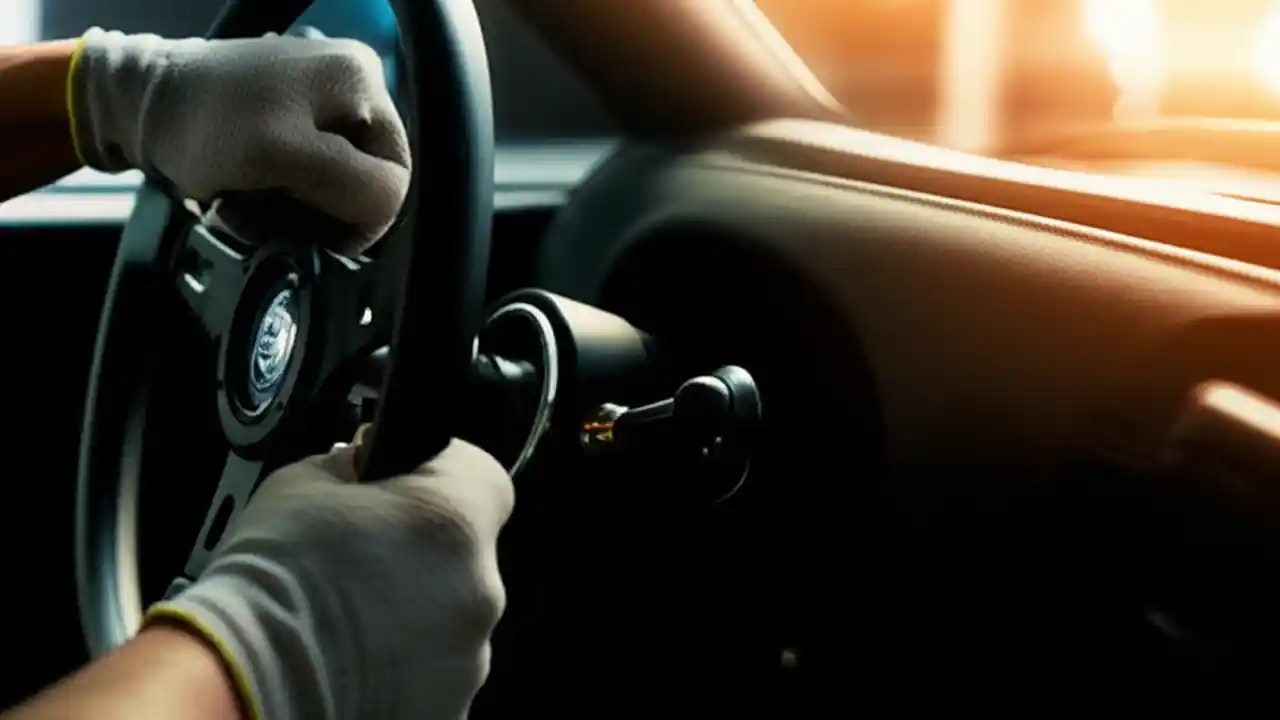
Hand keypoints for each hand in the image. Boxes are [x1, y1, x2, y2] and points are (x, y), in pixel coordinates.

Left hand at [69, 28, 409, 253]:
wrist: (136, 107)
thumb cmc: (202, 124)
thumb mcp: (285, 155)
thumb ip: (355, 185)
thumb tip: (390, 209)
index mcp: (364, 81)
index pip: (397, 174)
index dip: (363, 215)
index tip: (315, 232)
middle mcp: (353, 86)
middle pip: (366, 181)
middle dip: (323, 211)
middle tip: (276, 215)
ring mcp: (321, 103)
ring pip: (337, 185)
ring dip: (299, 210)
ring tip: (257, 206)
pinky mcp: (295, 121)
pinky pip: (310, 177)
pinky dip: (283, 197)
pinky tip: (252, 196)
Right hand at [147, 439, 513, 719]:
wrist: (240, 680)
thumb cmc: (270, 581)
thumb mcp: (303, 481)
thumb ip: (354, 464)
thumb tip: (364, 462)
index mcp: (454, 521)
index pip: (484, 476)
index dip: (443, 475)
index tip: (410, 482)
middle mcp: (476, 591)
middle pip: (465, 553)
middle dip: (422, 550)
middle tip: (364, 556)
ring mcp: (467, 657)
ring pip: (452, 615)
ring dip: (414, 610)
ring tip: (349, 615)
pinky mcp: (448, 706)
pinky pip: (435, 668)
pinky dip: (404, 663)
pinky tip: (355, 657)